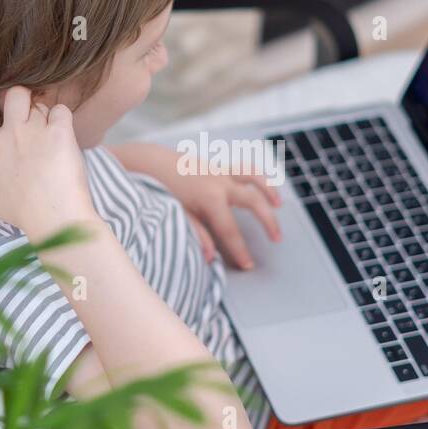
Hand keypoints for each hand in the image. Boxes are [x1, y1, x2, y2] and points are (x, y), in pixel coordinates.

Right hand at [0, 85, 97, 239]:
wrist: (57, 219)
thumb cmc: (24, 212)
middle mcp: (12, 134)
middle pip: (14, 94)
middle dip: (20, 97)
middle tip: (27, 112)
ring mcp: (36, 131)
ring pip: (39, 103)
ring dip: (44, 113)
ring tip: (48, 132)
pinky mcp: (60, 132)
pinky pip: (61, 110)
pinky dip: (62, 118)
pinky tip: (63, 134)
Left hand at [154, 150, 281, 268]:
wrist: (148, 162)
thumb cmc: (158, 189)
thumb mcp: (176, 215)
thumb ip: (196, 235)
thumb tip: (211, 258)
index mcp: (209, 198)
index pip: (230, 231)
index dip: (241, 250)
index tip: (249, 266)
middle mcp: (220, 183)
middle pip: (254, 202)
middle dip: (268, 221)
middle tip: (277, 239)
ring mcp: (221, 171)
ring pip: (254, 177)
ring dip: (269, 189)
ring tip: (279, 204)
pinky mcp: (218, 165)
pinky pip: (243, 168)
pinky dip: (256, 176)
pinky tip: (262, 186)